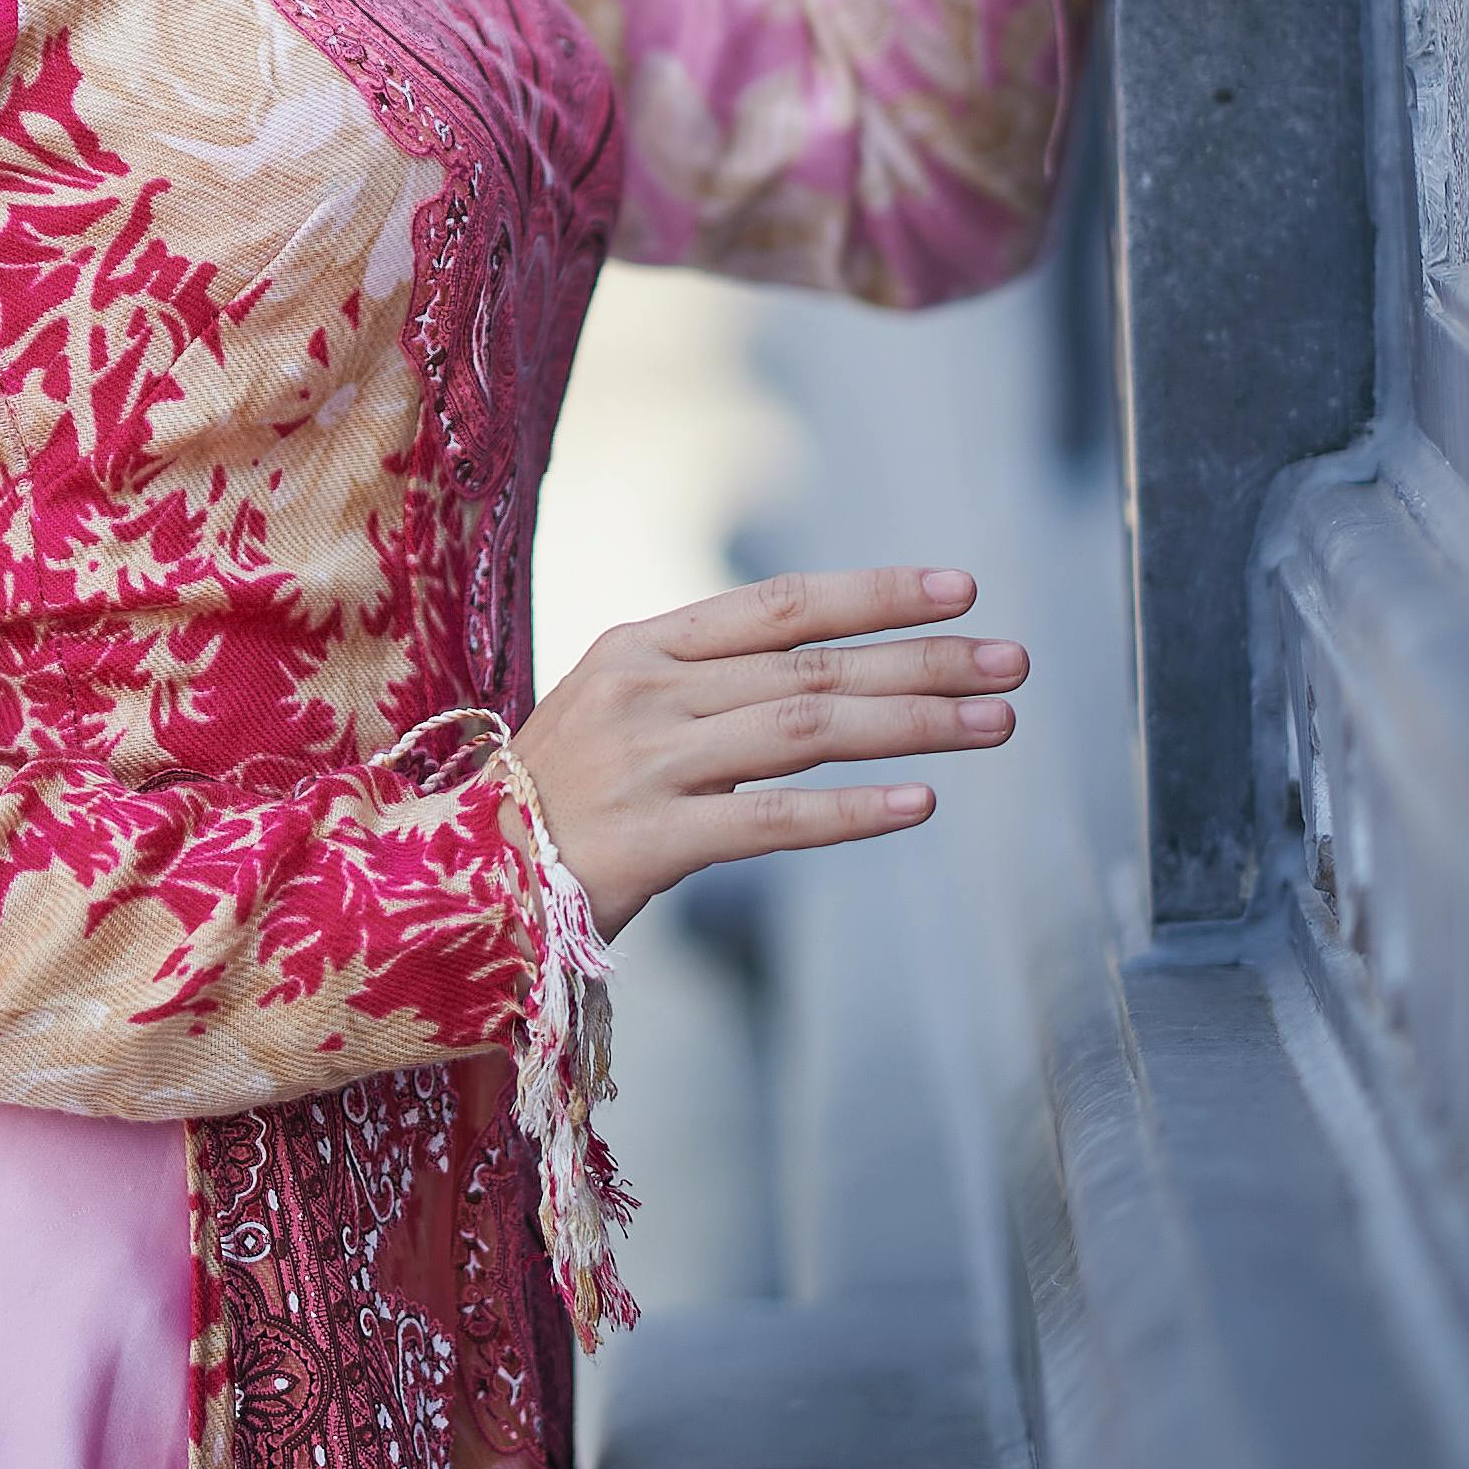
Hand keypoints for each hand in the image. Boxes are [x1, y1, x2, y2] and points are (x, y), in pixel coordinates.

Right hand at [512, 567, 1028, 937]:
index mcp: (641, 646)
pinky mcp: (648, 841)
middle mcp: (645, 691)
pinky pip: (770, 820)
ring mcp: (646, 763)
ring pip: (805, 729)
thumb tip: (831, 672)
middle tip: (1012, 662)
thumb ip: (707, 687)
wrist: (456, 880)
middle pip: (811, 665)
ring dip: (911, 723)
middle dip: (922, 660)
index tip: (961, 589)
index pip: (780, 604)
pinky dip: (851, 810)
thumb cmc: (556, 800)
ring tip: (994, 724)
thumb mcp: (618, 712)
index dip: (874, 592)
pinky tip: (919, 802)